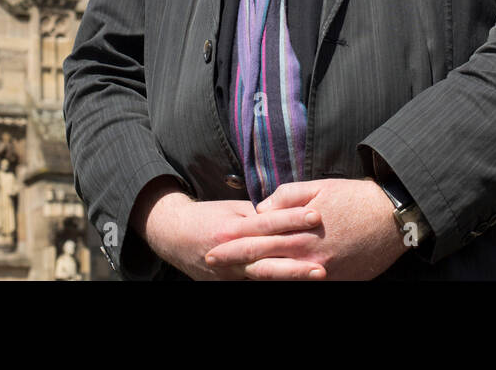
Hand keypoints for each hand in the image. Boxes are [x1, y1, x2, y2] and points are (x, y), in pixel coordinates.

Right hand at [132, 177, 325, 279]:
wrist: (172, 235)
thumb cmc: (207, 217)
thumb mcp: (232, 209)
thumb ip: (258, 215)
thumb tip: (285, 214)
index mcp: (232, 228)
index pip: (267, 223)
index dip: (292, 219)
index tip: (316, 215)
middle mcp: (229, 252)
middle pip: (267, 256)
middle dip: (295, 261)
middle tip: (322, 262)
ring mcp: (227, 273)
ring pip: (262, 276)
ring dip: (289, 276)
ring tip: (315, 275)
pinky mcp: (225, 285)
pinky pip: (251, 285)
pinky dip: (273, 285)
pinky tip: (294, 285)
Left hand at [204, 178, 408, 279]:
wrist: (392, 218)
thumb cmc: (354, 198)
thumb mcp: (317, 187)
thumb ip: (285, 197)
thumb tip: (261, 209)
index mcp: (299, 231)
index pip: (257, 240)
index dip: (233, 245)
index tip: (213, 247)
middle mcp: (307, 256)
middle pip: (263, 263)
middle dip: (235, 263)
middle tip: (211, 263)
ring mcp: (322, 273)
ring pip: (283, 279)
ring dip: (258, 277)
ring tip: (236, 276)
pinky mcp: (338, 281)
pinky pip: (308, 285)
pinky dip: (290, 282)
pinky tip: (275, 281)